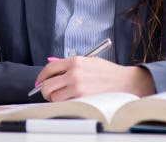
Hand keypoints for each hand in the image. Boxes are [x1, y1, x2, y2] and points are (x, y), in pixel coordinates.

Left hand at [35, 56, 154, 101]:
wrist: (125, 82)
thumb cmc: (107, 72)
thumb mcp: (88, 61)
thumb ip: (70, 65)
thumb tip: (53, 70)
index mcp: (74, 61)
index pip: (49, 69)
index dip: (41, 76)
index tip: (40, 81)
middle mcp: (74, 73)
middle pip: (47, 85)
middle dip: (44, 90)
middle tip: (48, 93)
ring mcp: (78, 87)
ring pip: (54, 97)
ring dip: (54, 99)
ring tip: (61, 98)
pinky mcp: (83, 99)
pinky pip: (65, 104)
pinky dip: (64, 105)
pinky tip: (70, 101)